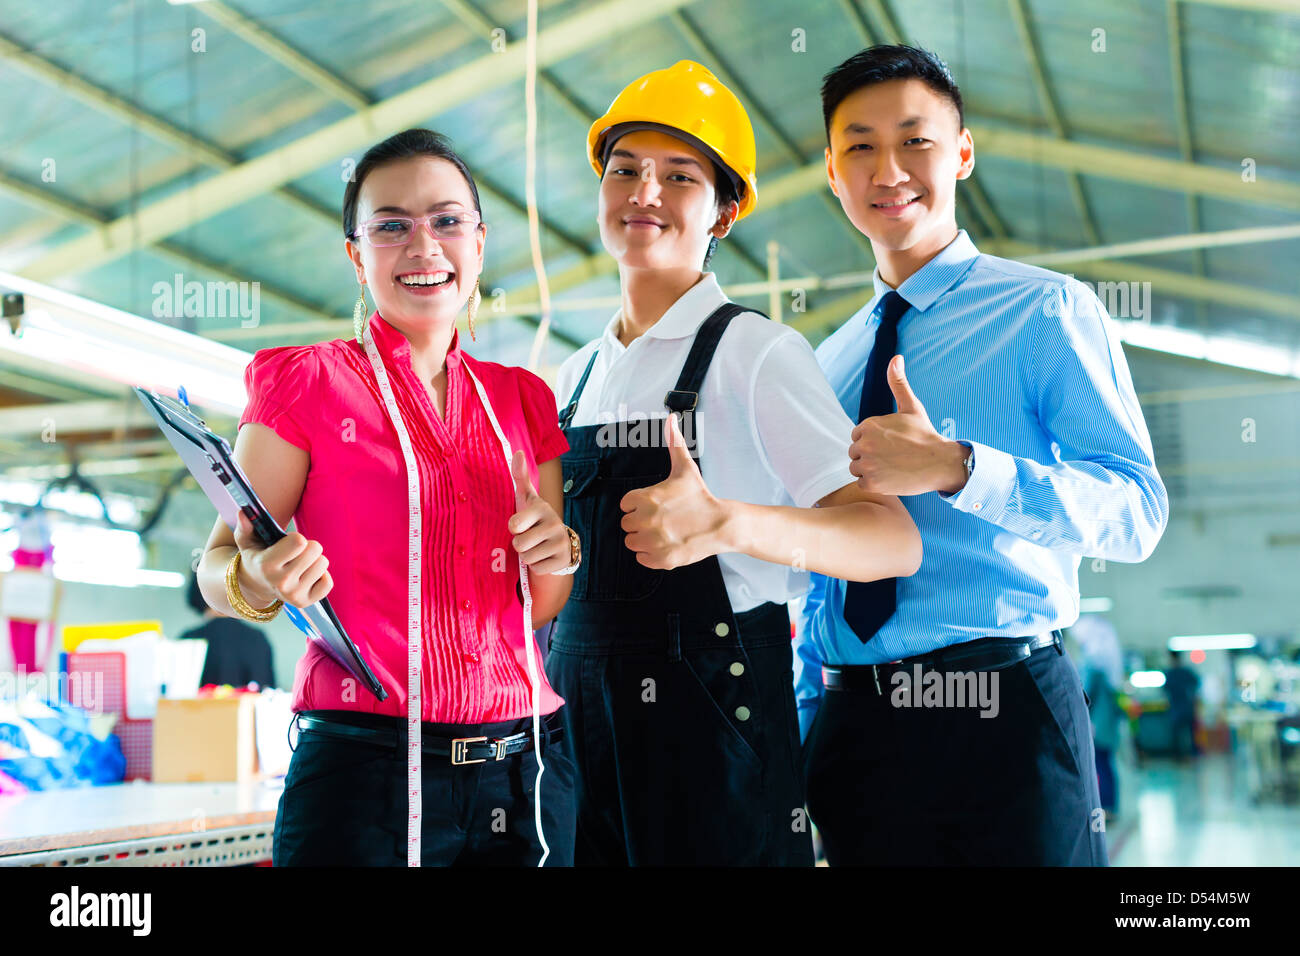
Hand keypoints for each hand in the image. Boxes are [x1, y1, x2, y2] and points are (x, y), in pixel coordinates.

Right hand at [233, 511, 331, 606]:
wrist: (255, 586)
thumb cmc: (257, 557)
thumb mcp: (247, 542)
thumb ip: (245, 527)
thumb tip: (243, 512)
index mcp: (267, 565)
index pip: (299, 542)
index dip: (296, 538)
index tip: (288, 542)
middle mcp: (281, 582)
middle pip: (315, 550)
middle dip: (309, 547)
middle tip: (296, 553)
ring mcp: (293, 595)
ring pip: (323, 564)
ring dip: (315, 561)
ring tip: (300, 564)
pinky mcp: (305, 603)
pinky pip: (328, 583)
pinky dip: (321, 576)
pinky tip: (307, 576)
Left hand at [507, 449, 571, 573]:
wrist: (558, 541)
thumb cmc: (534, 518)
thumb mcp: (526, 499)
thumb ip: (520, 476)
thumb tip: (518, 452)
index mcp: (542, 508)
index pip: (514, 525)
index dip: (513, 527)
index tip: (521, 523)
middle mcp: (554, 524)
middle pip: (519, 545)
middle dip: (520, 544)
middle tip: (529, 537)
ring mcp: (560, 543)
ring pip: (527, 558)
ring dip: (528, 555)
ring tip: (536, 546)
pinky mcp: (563, 560)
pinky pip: (537, 569)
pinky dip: (537, 566)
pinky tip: (544, 556)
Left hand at [619, 412, 729, 568]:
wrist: (721, 524)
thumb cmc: (700, 495)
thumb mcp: (685, 468)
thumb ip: (673, 442)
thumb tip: (671, 417)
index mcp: (646, 498)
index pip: (625, 505)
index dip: (639, 504)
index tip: (655, 505)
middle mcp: (646, 520)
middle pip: (627, 524)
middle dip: (640, 522)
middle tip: (661, 519)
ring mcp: (653, 542)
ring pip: (632, 542)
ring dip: (644, 539)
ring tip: (664, 532)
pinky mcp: (661, 559)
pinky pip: (642, 558)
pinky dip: (651, 554)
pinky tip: (667, 544)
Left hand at [849, 355, 969, 495]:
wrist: (940, 462)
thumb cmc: (924, 435)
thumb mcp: (911, 407)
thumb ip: (898, 383)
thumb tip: (896, 358)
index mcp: (868, 425)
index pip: (858, 436)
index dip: (873, 441)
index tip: (891, 444)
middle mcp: (864, 444)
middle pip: (855, 453)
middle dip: (870, 456)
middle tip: (893, 457)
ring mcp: (867, 464)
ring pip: (856, 468)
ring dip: (871, 470)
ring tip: (891, 467)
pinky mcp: (871, 483)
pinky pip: (862, 483)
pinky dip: (875, 483)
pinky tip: (891, 477)